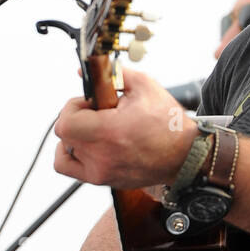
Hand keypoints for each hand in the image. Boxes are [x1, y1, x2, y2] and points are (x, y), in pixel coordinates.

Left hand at [53, 67, 196, 187]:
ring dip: (74, 136)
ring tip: (94, 131)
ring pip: (64, 150)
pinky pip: (68, 168)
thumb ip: (113, 74)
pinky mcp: (104, 180)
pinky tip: (88, 146)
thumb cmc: (168, 124)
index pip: (65, 121)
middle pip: (64, 134)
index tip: (92, 104)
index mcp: (109, 132)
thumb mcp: (144, 86)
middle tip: (98, 115)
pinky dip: (72, 155)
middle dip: (77, 118)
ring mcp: (101, 171)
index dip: (74, 107)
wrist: (185, 156)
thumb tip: (86, 70)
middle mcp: (102, 156)